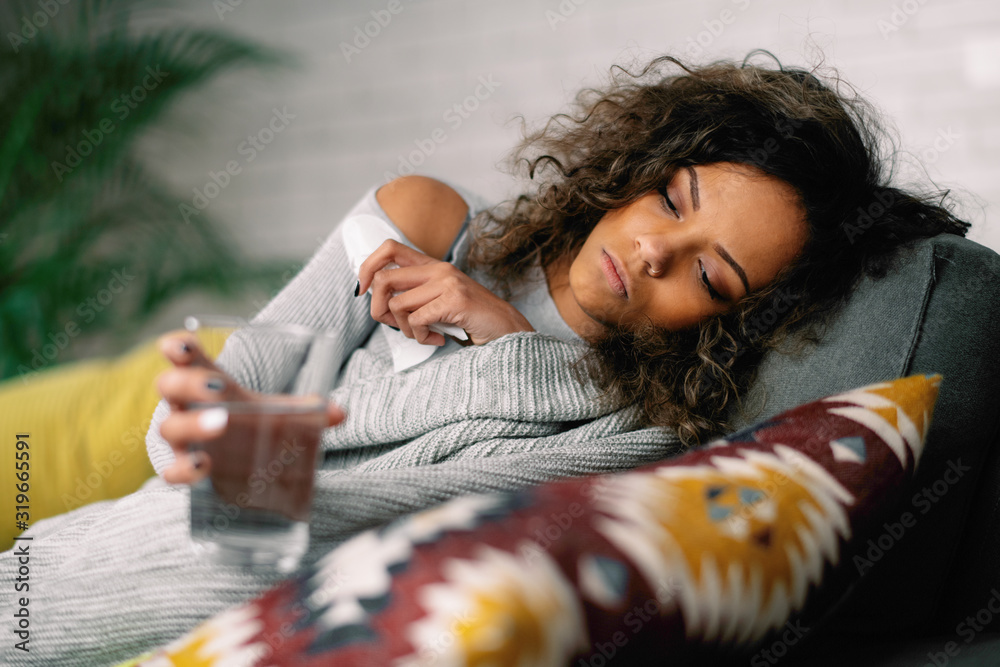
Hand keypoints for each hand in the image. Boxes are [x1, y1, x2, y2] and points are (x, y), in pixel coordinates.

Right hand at [155, 330, 344, 484]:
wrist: (234, 464)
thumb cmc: (251, 424)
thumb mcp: (276, 410)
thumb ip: (305, 409)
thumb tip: (339, 413)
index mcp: (205, 381)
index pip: (184, 357)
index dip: (178, 347)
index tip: (181, 345)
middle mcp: (185, 407)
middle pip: (170, 387)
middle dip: (188, 383)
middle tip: (216, 387)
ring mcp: (182, 439)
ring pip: (170, 428)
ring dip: (195, 425)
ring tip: (222, 423)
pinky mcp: (184, 469)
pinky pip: (172, 472)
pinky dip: (184, 469)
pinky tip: (204, 465)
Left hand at [358, 239, 533, 345]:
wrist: (507, 330)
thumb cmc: (471, 319)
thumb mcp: (440, 300)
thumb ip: (415, 295)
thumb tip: (378, 301)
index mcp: (433, 266)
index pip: (389, 249)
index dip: (367, 266)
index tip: (363, 290)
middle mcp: (439, 269)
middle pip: (384, 279)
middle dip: (379, 309)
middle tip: (393, 324)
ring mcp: (447, 283)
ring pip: (398, 305)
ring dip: (404, 329)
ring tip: (424, 335)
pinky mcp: (454, 301)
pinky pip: (416, 320)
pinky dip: (421, 336)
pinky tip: (436, 339)